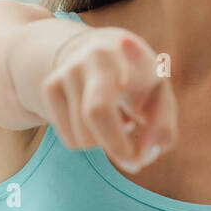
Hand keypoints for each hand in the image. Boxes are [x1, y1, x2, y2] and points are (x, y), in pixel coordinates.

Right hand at [40, 27, 177, 172]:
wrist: (102, 50)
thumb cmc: (139, 81)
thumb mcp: (161, 97)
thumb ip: (161, 129)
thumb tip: (139, 159)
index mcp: (130, 54)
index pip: (126, 71)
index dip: (122, 72)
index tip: (125, 58)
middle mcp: (95, 57)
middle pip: (96, 112)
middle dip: (117, 145)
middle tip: (134, 161)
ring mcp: (68, 71)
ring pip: (83, 137)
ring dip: (104, 144)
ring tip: (116, 122)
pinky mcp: (49, 86)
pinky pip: (70, 139)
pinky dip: (87, 141)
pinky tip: (96, 119)